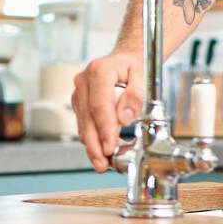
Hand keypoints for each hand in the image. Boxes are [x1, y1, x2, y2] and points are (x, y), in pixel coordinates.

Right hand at [71, 51, 142, 170]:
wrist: (124, 59)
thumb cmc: (134, 65)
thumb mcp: (143, 74)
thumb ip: (136, 94)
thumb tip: (125, 118)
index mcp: (99, 71)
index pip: (99, 105)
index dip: (104, 128)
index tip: (109, 146)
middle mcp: (84, 82)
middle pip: (87, 118)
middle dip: (94, 144)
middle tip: (102, 164)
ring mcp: (79, 93)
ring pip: (83, 124)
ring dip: (92, 145)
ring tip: (102, 163)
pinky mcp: (80, 103)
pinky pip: (84, 124)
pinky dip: (92, 139)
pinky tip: (101, 152)